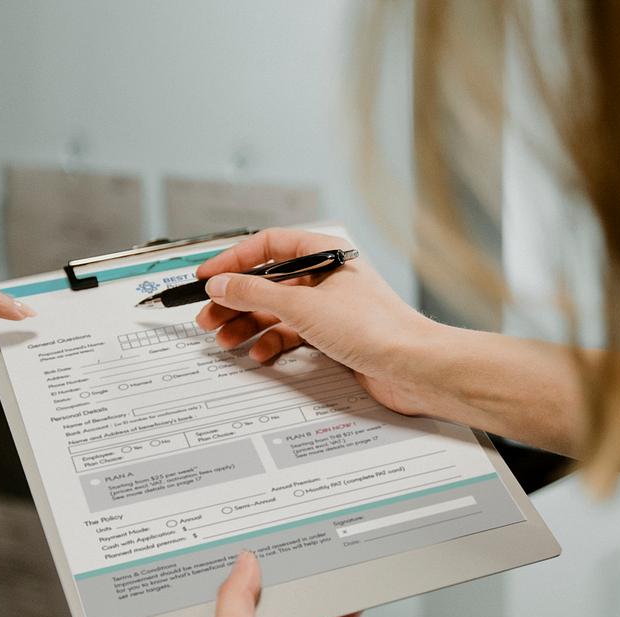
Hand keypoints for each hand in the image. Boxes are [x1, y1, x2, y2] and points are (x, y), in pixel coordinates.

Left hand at [184, 552, 371, 616]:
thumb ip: (235, 597)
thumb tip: (242, 565)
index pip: (209, 609)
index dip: (222, 581)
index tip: (240, 556)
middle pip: (250, 616)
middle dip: (268, 589)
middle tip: (284, 562)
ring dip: (303, 606)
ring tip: (316, 580)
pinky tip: (343, 610)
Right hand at [195, 228, 445, 417]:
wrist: (413, 367)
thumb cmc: (376, 328)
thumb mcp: (303, 306)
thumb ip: (256, 294)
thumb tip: (221, 284)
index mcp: (325, 253)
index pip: (268, 246)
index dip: (233, 260)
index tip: (206, 277)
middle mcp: (328, 277)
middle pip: (269, 281)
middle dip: (236, 300)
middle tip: (208, 317)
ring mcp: (332, 307)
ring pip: (279, 311)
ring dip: (250, 325)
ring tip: (226, 340)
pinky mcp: (336, 336)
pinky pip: (295, 334)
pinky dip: (274, 343)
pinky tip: (261, 353)